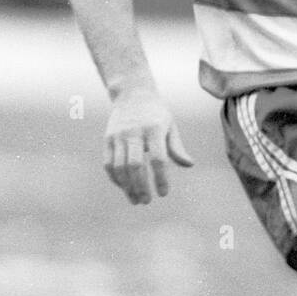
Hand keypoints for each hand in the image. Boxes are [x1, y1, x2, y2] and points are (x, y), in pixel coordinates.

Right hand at [103, 88, 193, 203]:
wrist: (132, 93)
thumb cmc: (156, 113)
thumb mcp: (170, 126)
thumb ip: (176, 147)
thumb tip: (189, 165)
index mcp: (153, 129)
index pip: (158, 159)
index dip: (161, 178)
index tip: (163, 193)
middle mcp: (134, 132)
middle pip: (135, 165)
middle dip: (141, 186)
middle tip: (146, 201)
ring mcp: (118, 135)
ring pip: (119, 166)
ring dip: (127, 187)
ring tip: (135, 200)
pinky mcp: (107, 139)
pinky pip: (108, 163)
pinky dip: (116, 178)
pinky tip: (124, 188)